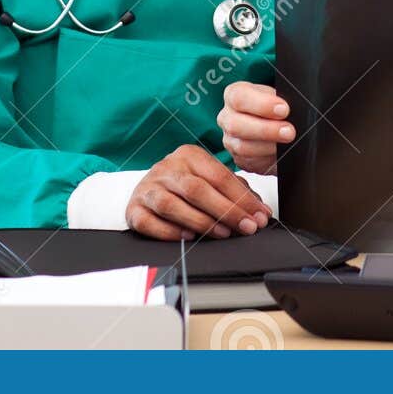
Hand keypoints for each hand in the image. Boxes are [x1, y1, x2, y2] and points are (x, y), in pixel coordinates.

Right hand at [125, 144, 271, 239]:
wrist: (145, 189)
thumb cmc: (184, 185)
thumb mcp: (208, 179)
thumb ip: (234, 190)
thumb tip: (259, 210)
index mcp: (189, 155)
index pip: (219, 175)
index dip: (241, 198)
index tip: (259, 216)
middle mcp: (166, 168)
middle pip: (197, 189)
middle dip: (226, 210)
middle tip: (246, 227)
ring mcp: (148, 188)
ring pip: (172, 205)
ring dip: (200, 221)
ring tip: (222, 233)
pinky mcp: (133, 209)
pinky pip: (149, 222)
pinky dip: (169, 232)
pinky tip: (187, 238)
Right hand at [217, 81, 293, 173]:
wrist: (276, 126)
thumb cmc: (275, 107)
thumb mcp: (277, 97)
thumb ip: (280, 99)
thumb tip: (291, 109)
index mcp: (234, 95)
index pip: (240, 97)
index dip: (262, 104)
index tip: (284, 109)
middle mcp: (227, 117)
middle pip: (236, 125)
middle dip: (266, 129)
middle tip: (289, 131)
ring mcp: (230, 140)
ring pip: (242, 147)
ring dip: (268, 146)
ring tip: (287, 143)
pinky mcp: (238, 159)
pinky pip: (249, 162)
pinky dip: (267, 159)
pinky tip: (279, 153)